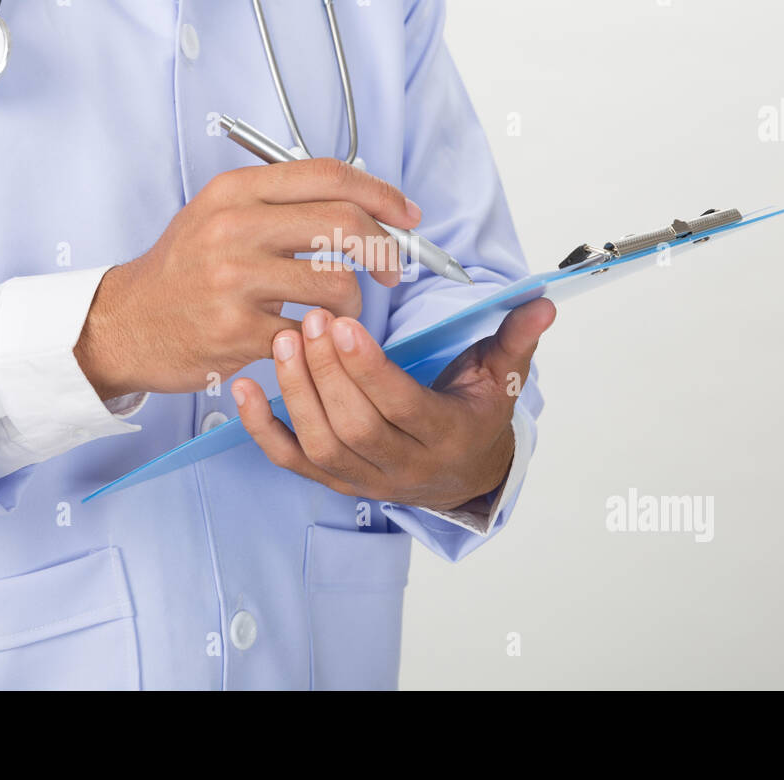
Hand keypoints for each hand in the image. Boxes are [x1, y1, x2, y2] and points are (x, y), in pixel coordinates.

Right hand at [74, 159, 418, 397]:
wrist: (125, 324)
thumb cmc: (184, 270)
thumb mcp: (219, 213)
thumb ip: (281, 201)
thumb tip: (363, 200)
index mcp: (235, 190)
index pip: (329, 175)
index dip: (382, 194)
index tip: (408, 216)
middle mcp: (233, 228)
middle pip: (343, 223)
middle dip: (386, 249)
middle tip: (395, 270)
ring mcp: (234, 281)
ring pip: (337, 283)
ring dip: (355, 303)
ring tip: (340, 311)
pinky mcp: (236, 331)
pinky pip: (310, 331)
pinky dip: (323, 336)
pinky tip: (311, 335)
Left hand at [231, 297, 556, 510]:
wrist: (461, 477)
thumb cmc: (475, 417)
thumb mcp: (502, 379)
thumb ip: (514, 340)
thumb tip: (542, 303)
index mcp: (443, 435)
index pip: (399, 405)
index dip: (370, 369)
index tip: (346, 324)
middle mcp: (401, 465)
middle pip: (354, 424)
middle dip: (327, 372)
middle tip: (310, 318)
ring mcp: (362, 477)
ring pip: (320, 442)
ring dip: (296, 391)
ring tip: (283, 339)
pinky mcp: (333, 480)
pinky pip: (291, 461)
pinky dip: (262, 428)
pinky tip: (241, 390)